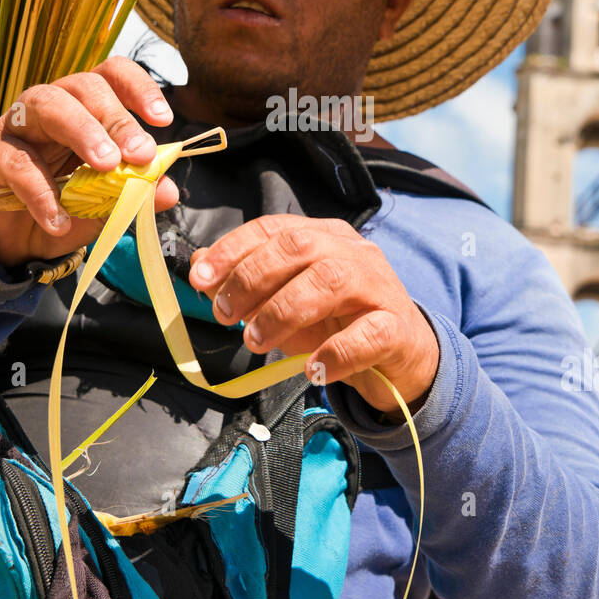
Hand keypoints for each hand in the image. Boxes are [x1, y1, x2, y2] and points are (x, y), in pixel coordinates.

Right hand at [0, 57, 178, 268]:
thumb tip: (169, 190)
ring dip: (81, 131)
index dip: (139, 88)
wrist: (16, 239)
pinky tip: (60, 218)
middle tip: (138, 153)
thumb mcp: (107, 202)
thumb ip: (135, 192)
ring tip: (105, 167)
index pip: (111, 75)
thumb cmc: (66, 204)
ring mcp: (16, 125)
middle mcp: (51, 104)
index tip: (163, 119)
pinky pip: (16, 162)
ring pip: (45, 105)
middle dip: (115, 117)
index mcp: (85, 106)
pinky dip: (41, 191)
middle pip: (83, 86)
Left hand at [188, 214, 438, 416]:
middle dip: (252, 278)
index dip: (233, 249)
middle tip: (224, 314)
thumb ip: (246, 285)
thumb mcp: (284, 302)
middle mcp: (351, 252)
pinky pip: (369, 334)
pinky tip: (312, 370)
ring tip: (255, 342)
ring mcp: (378, 286)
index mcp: (323, 237)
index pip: (275, 228)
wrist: (398, 358)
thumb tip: (200, 267)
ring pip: (329, 281)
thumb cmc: (336, 325)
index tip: (201, 277)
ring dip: (283, 311)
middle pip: (299, 246)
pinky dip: (336, 353)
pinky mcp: (397, 327)